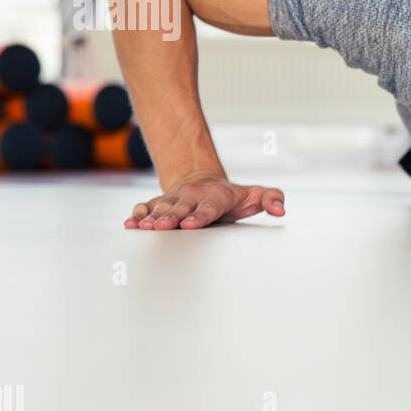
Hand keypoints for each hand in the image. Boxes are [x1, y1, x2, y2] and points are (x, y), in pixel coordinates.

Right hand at [125, 174, 285, 229]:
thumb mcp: (255, 196)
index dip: (199, 216)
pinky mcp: (161, 202)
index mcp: (217, 196)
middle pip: (181, 208)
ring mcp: (175, 198)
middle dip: (171, 218)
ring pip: (162, 208)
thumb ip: (272, 198)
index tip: (190, 225)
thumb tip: (280, 210)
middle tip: (161, 228)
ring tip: (142, 228)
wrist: (205, 182)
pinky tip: (130, 225)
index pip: (209, 207)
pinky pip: (147, 207)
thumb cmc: (233, 197)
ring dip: (151, 218)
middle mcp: (193, 196)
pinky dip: (137, 215)